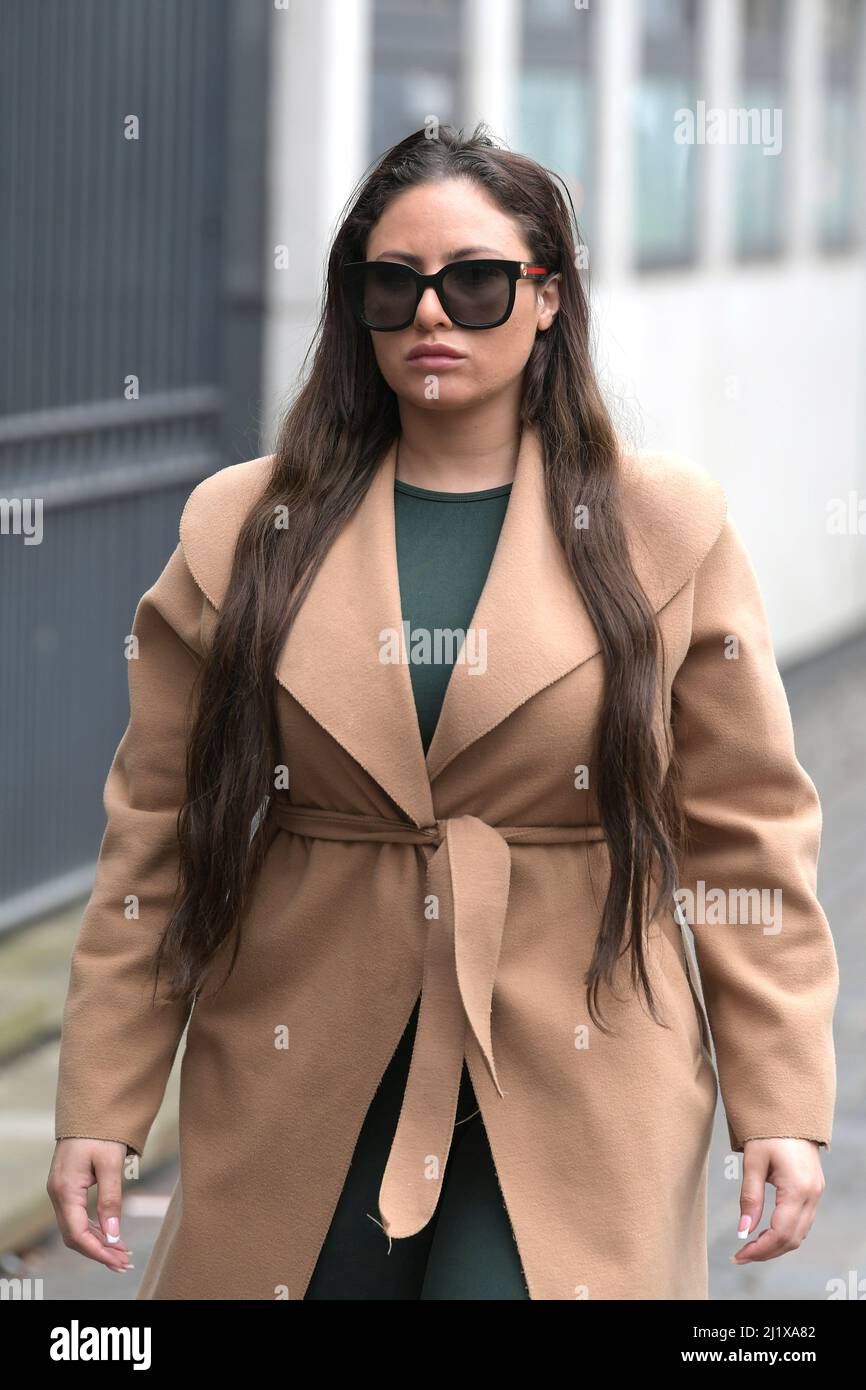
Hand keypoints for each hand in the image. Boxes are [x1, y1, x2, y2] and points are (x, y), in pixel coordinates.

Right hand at [46, 1138, 133, 1272]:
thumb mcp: (110, 1163)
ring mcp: (60, 1192)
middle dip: (99, 1251)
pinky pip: (77, 1217)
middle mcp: (58, 1194)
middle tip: (124, 1262)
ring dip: (97, 1243)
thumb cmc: (100, 1132)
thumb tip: (114, 1235)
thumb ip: (111, 1199)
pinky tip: (110, 1237)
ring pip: (75, 1228)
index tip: (117, 1260)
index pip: (76, 1232)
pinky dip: (93, 1230)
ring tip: (121, 1254)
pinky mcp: (67, 1188)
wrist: (89, 1110)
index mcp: (65, 1189)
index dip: (97, 1250)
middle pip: (74, 1235)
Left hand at [732, 1137, 824, 1263]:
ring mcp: (816, 1193)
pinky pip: (802, 1221)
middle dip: (766, 1252)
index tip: (738, 1255)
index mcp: (797, 1189)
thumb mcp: (753, 1161)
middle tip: (740, 1255)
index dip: (759, 1249)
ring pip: (799, 1233)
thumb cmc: (768, 1132)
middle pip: (792, 1239)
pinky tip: (765, 1232)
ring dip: (776, 1245)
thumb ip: (749, 1197)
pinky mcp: (813, 1190)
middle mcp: (812, 1195)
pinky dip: (785, 1233)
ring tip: (749, 1247)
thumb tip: (743, 1230)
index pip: (780, 1233)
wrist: (791, 1112)